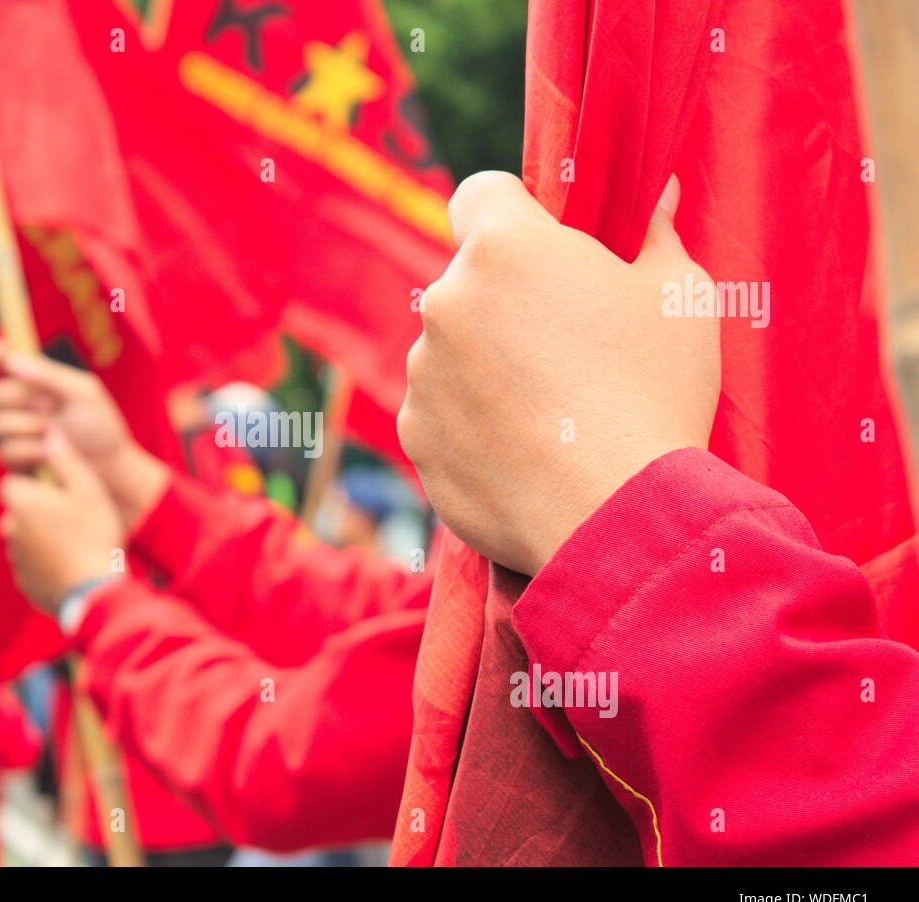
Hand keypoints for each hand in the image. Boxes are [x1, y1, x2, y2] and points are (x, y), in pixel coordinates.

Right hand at [0, 338, 169, 526]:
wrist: (109, 468)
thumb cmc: (101, 427)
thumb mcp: (83, 393)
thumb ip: (50, 374)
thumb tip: (12, 361)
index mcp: (37, 381)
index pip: (4, 362)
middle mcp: (22, 405)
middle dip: (18, 400)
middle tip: (48, 408)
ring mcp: (17, 433)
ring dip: (29, 429)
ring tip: (57, 434)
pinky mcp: (16, 461)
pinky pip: (5, 451)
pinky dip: (30, 451)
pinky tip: (50, 454)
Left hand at [0, 427, 124, 614]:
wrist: (95, 591)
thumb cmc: (94, 534)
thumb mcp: (88, 489)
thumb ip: (66, 459)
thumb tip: (51, 433)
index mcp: (22, 503)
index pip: (12, 483)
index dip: (35, 486)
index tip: (59, 493)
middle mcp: (11, 530)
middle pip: (20, 512)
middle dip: (39, 513)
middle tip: (74, 521)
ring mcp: (16, 560)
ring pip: (25, 540)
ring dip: (43, 539)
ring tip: (76, 546)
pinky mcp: (25, 583)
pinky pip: (32, 566)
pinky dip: (47, 564)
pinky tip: (72, 566)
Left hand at [398, 172, 719, 575]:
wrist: (614, 515)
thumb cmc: (653, 393)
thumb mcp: (679, 297)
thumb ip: (655, 235)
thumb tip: (656, 197)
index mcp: (504, 248)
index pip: (482, 193)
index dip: (514, 214)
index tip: (544, 249)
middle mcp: (445, 303)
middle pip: (469, 280)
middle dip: (507, 300)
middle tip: (565, 345)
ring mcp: (422, 374)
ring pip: (450, 350)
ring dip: (485, 364)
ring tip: (550, 410)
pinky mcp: (415, 436)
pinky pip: (440, 411)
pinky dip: (470, 422)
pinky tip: (523, 449)